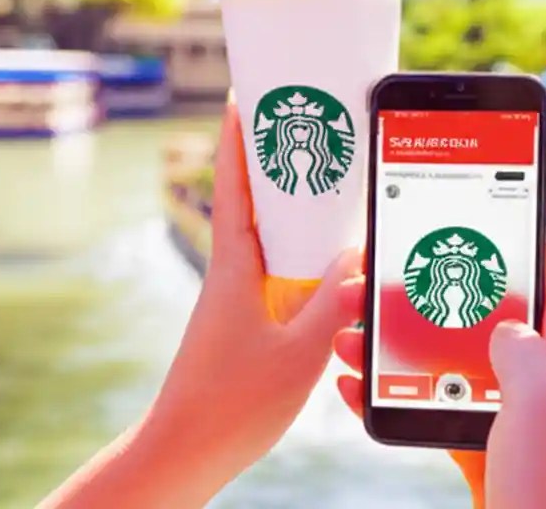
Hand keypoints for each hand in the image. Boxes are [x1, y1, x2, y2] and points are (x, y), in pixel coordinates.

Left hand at [40, 100, 365, 507]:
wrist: (186, 453)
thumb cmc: (230, 405)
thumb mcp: (298, 354)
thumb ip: (332, 304)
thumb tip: (359, 260)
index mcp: (234, 269)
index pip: (233, 186)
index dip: (238, 137)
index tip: (245, 93)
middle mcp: (232, 275)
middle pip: (253, 202)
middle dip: (276, 161)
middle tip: (307, 124)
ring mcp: (238, 300)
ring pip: (269, 239)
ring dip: (293, 209)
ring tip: (330, 184)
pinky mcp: (248, 325)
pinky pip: (279, 275)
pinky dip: (303, 257)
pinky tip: (332, 266)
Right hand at [333, 236, 545, 508]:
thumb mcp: (545, 398)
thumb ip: (529, 343)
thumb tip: (508, 320)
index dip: (527, 243)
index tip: (486, 217)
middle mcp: (538, 379)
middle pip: (483, 313)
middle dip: (430, 290)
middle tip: (382, 274)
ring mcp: (505, 411)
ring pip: (445, 356)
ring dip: (395, 341)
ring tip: (350, 332)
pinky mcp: (477, 442)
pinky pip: (426, 404)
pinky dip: (389, 392)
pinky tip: (355, 388)